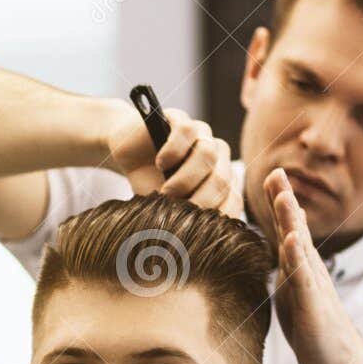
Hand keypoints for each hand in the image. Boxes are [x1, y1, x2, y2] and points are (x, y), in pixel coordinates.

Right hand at [106, 105, 242, 219]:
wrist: (129, 153)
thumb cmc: (150, 183)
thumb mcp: (168, 206)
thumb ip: (187, 219)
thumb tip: (202, 245)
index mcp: (221, 178)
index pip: (233, 200)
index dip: (217, 216)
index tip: (196, 229)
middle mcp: (217, 155)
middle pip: (223, 178)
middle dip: (200, 199)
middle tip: (176, 208)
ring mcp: (201, 134)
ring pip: (208, 154)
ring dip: (186, 178)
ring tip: (165, 190)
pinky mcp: (180, 118)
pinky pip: (187, 132)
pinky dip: (174, 151)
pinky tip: (161, 163)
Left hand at [265, 167, 362, 363]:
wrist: (338, 362)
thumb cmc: (314, 330)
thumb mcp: (291, 295)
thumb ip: (285, 272)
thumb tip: (274, 256)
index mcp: (300, 268)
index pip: (288, 229)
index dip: (279, 203)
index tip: (269, 175)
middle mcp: (309, 272)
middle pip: (295, 229)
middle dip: (285, 200)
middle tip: (276, 171)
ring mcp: (313, 287)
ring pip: (300, 249)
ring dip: (291, 221)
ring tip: (283, 196)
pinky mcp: (313, 307)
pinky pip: (303, 279)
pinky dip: (296, 259)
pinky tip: (291, 241)